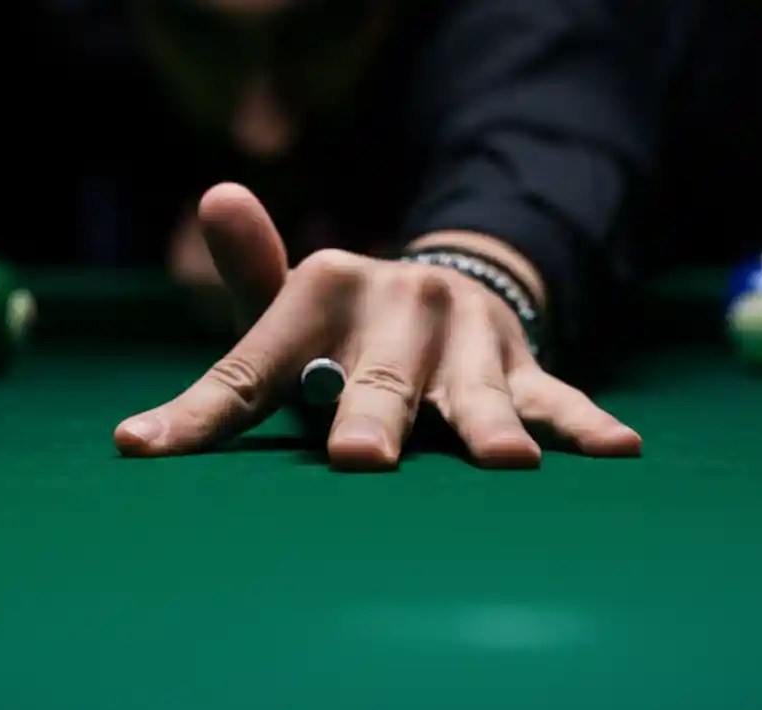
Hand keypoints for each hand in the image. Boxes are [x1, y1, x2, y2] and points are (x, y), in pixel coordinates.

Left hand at [115, 183, 640, 469]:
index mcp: (322, 294)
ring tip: (504, 462)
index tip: (142, 450)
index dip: (195, 417)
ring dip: (485, 425)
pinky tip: (618, 450)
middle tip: (361, 457)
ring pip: (472, 394)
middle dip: (371, 416)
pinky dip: (581, 425)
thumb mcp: (288, 308)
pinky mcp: (520, 365)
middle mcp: (397, 309)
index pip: (249, 368)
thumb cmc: (341, 329)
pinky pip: (555, 398)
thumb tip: (215, 195)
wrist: (440, 292)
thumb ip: (247, 277)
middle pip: (376, 380)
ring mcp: (464, 341)